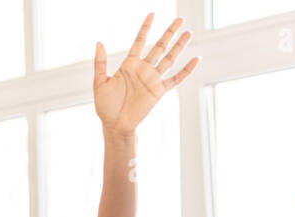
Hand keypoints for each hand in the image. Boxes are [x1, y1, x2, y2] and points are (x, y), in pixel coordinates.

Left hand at [94, 14, 197, 135]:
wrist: (114, 125)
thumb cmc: (105, 106)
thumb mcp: (100, 82)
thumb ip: (100, 63)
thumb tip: (99, 42)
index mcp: (129, 65)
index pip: (139, 42)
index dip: (145, 28)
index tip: (152, 14)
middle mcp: (143, 69)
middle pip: (159, 46)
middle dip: (169, 33)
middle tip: (179, 19)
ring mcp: (152, 79)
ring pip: (169, 58)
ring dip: (179, 46)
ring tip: (188, 33)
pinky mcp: (159, 91)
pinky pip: (176, 79)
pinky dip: (186, 70)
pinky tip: (196, 59)